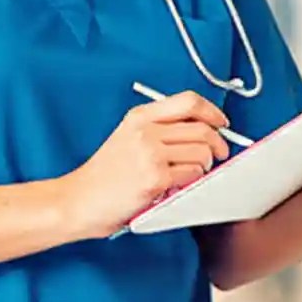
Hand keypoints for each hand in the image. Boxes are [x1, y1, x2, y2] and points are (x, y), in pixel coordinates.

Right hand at [59, 91, 231, 239]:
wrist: (80, 199)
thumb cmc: (104, 176)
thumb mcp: (127, 138)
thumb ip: (160, 129)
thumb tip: (203, 130)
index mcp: (140, 116)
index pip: (189, 101)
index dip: (213, 112)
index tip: (221, 124)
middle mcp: (146, 130)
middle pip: (202, 128)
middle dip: (218, 144)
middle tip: (218, 155)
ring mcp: (150, 153)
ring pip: (202, 152)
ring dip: (205, 166)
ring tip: (190, 174)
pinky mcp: (155, 177)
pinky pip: (193, 175)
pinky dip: (192, 182)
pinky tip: (177, 185)